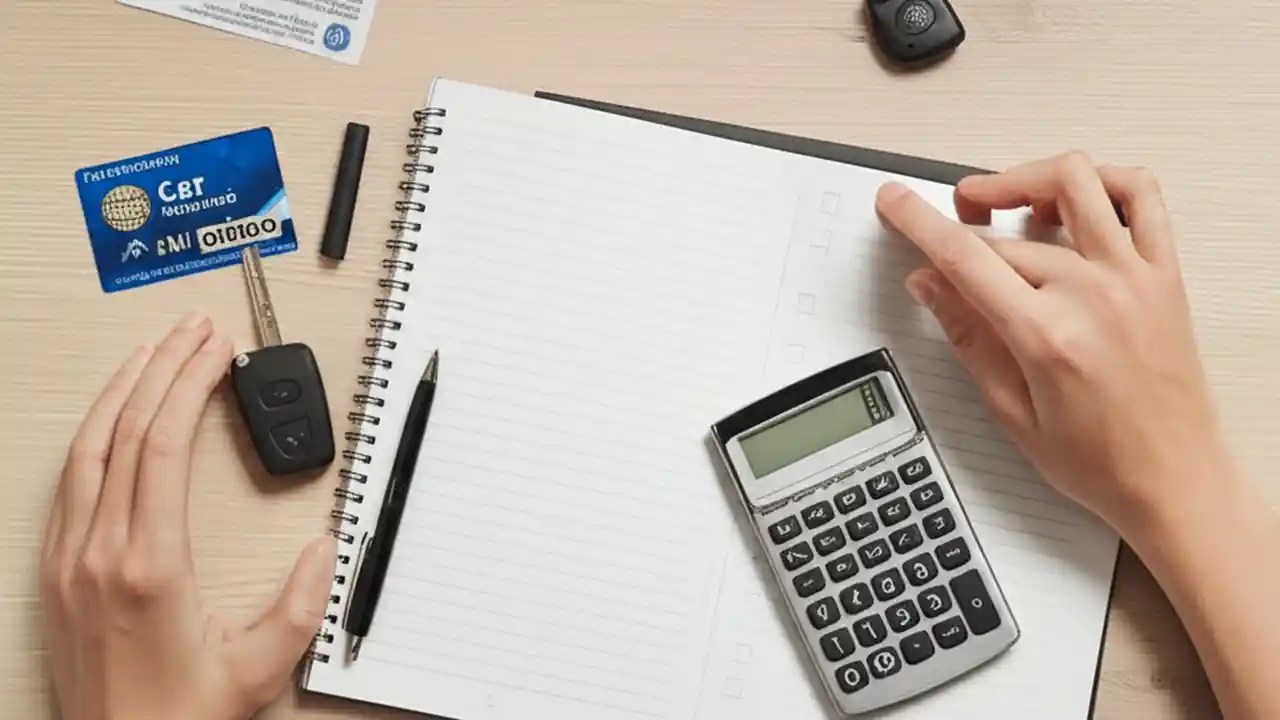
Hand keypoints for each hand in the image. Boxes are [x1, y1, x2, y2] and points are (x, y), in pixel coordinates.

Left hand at [40, 314, 335, 719]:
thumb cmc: (177, 718)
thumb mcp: (260, 667)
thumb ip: (301, 605)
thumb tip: (323, 550)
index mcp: (150, 564)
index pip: (165, 445)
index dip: (190, 386)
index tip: (214, 351)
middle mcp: (100, 551)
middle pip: (126, 431)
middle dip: (162, 369)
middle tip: (193, 331)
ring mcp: (69, 559)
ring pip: (87, 449)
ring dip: (120, 392)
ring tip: (150, 352)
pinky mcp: (55, 573)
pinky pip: (69, 481)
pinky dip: (93, 434)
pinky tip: (112, 419)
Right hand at [876, 153, 1231, 534]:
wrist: (1176, 480)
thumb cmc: (1102, 462)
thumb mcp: (1012, 412)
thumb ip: (968, 339)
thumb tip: (929, 286)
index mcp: (1046, 336)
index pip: (965, 258)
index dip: (919, 222)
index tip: (896, 201)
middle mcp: (1093, 295)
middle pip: (1004, 236)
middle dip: (960, 235)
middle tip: (941, 252)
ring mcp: (1133, 276)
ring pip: (1073, 184)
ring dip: (1023, 180)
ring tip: (998, 201)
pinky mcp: (1163, 274)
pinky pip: (1141, 195)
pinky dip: (1103, 179)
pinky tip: (1074, 198)